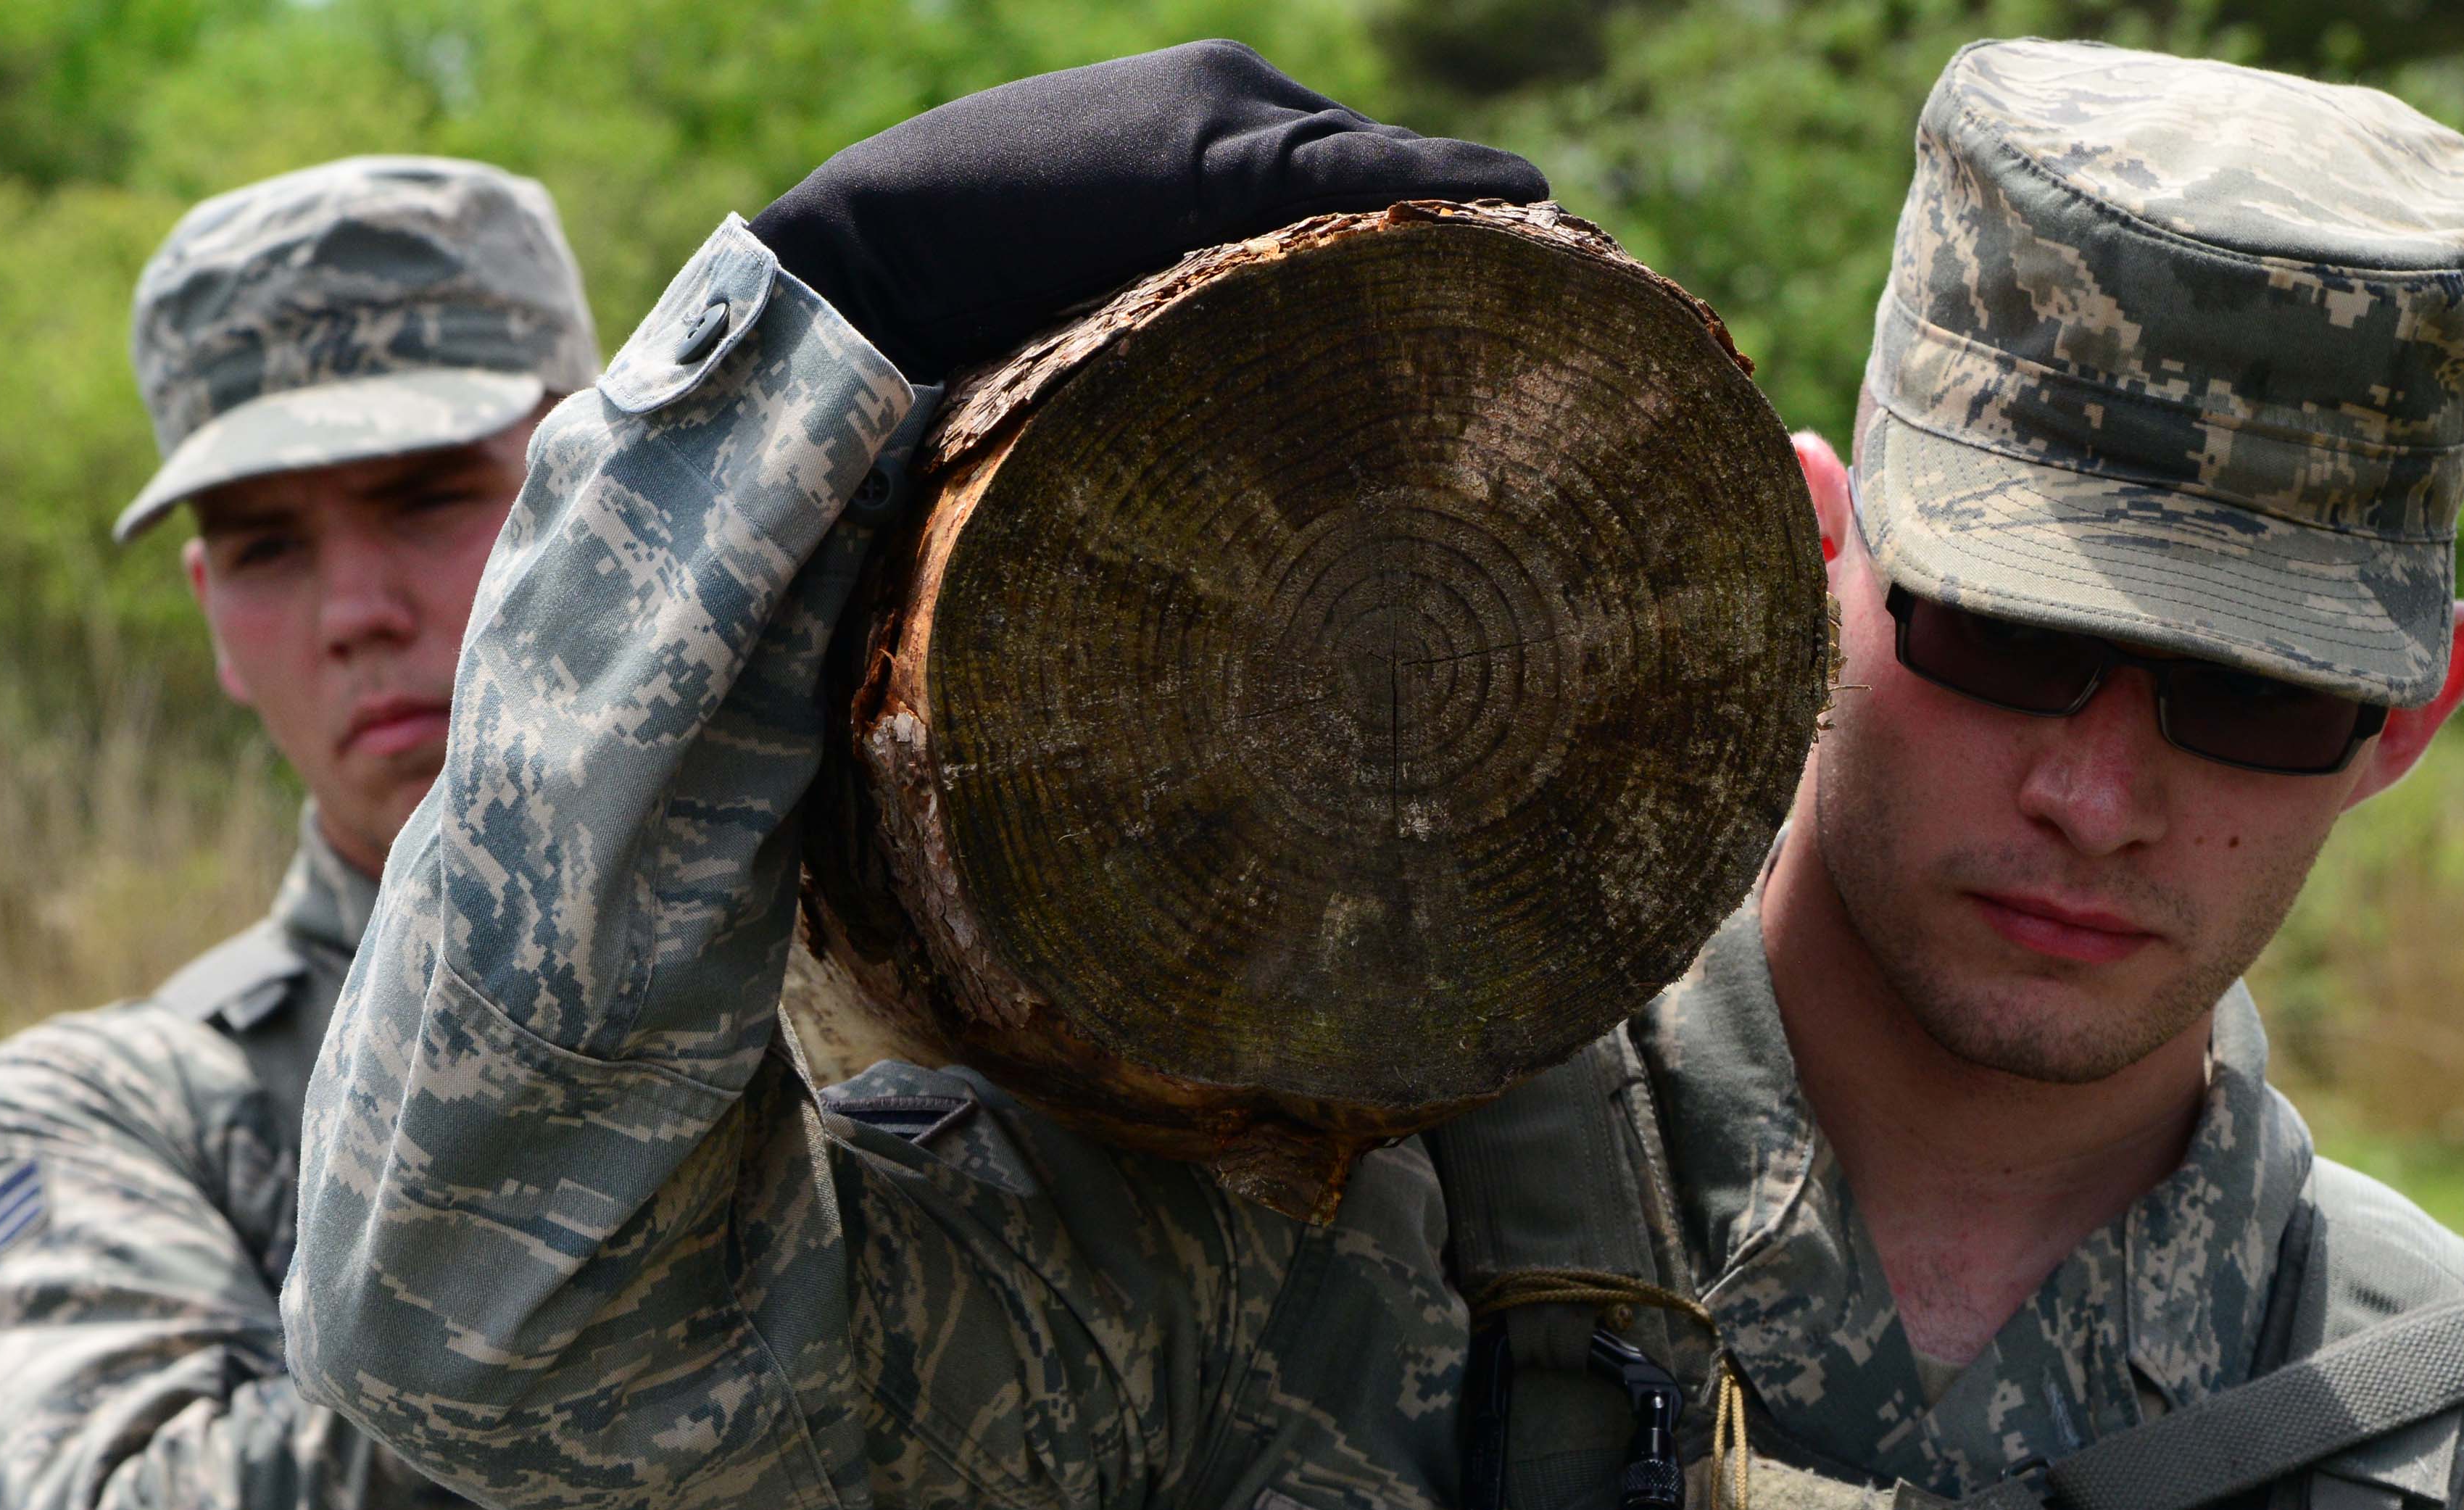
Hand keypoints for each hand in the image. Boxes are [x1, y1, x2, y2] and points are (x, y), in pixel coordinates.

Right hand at [750, 40, 1547, 382]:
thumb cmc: (964, 315)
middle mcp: (1233, 103)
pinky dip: (1438, 196)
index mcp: (1211, 137)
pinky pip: (1352, 176)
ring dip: (1478, 217)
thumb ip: (1201, 333)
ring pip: (1385, 166)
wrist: (873, 259)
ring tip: (1581, 265)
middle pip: (1389, 173)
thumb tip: (1277, 453)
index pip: (1355, 183)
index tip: (1534, 286)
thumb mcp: (1114, 325)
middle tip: (1590, 290)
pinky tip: (1527, 215)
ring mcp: (1225, 115)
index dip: (1441, 233)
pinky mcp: (1210, 150)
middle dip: (1479, 232)